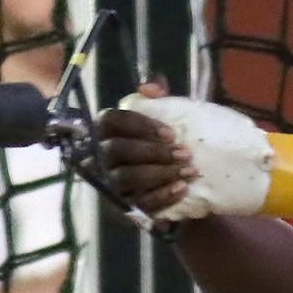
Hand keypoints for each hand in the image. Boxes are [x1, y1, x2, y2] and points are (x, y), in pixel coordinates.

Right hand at [99, 81, 198, 216]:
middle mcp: (103, 155)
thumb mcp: (168, 117)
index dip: (140, 125)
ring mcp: (112, 181)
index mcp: (108, 129)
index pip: (112, 121)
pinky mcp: (125, 204)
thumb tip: (151, 87)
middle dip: (153, 152)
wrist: (187, 178)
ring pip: (126, 177)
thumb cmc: (169, 142)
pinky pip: (138, 202)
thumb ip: (160, 100)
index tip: (171, 133)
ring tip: (190, 171)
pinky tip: (183, 188)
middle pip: (118, 151)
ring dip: (160, 174)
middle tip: (185, 153)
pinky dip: (162, 195)